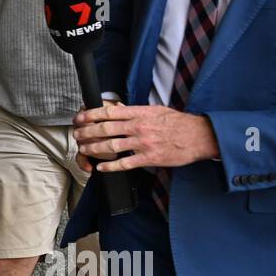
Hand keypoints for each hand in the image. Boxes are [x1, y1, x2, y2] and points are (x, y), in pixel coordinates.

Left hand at [73, 104, 218, 172]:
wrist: (199, 136)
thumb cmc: (178, 123)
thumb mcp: (155, 110)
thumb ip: (135, 111)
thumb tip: (117, 108)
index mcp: (139, 113)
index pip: (109, 112)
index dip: (91, 115)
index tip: (80, 117)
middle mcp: (138, 127)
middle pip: (105, 129)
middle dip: (87, 132)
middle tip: (77, 135)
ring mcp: (143, 143)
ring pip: (111, 146)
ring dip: (93, 148)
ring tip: (84, 149)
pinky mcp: (149, 159)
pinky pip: (125, 163)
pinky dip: (110, 166)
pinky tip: (101, 167)